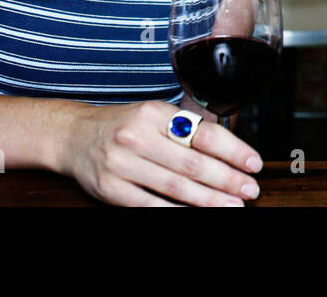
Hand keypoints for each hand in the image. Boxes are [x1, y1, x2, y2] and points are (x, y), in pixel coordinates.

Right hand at [61, 100, 262, 206]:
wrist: (73, 136)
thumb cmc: (124, 126)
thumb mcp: (154, 114)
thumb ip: (186, 127)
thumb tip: (230, 147)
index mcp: (155, 113)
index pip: (203, 133)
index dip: (233, 150)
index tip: (253, 163)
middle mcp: (138, 136)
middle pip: (192, 164)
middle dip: (227, 180)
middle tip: (250, 190)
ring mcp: (122, 164)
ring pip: (175, 187)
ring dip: (209, 200)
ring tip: (232, 206)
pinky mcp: (111, 189)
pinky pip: (151, 205)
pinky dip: (177, 211)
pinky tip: (197, 214)